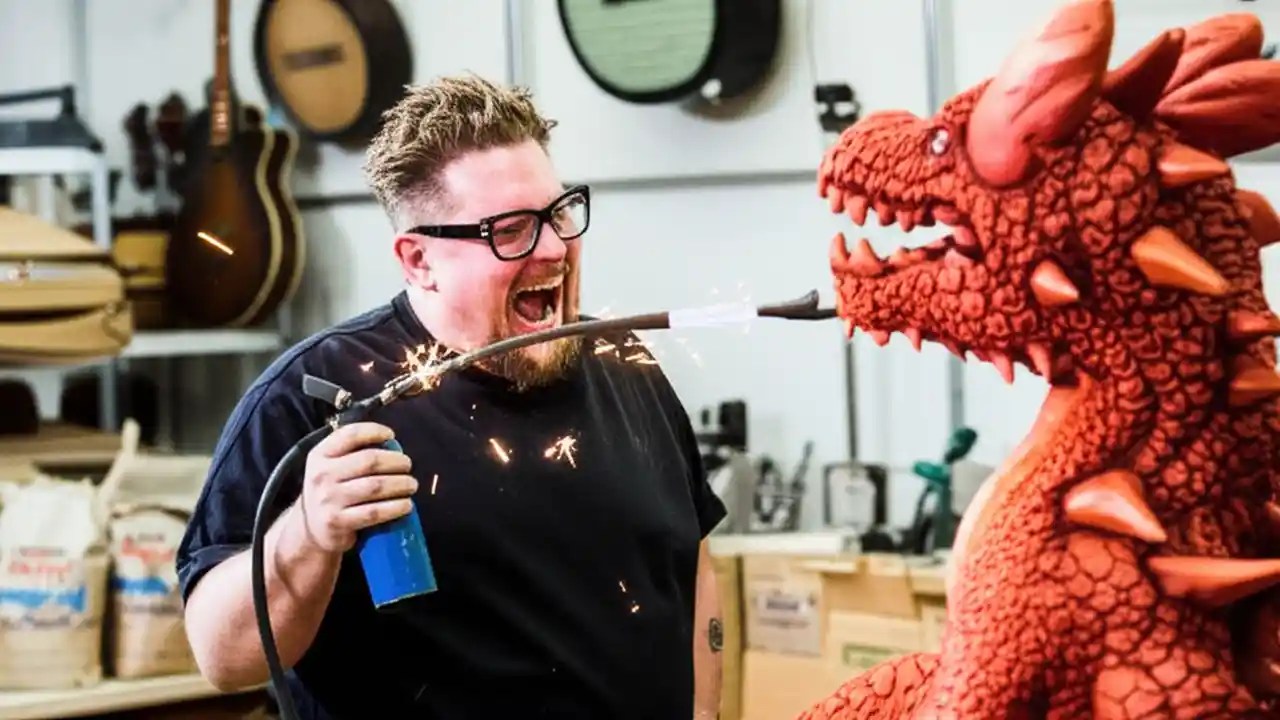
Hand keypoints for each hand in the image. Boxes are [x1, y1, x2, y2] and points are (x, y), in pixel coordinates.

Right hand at [296, 422, 417, 552]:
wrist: (310, 530)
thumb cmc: (331, 492)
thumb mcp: (330, 467)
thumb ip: (352, 453)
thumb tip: (391, 445)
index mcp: (320, 455)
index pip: (350, 435)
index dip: (374, 431)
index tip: (391, 435)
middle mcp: (322, 475)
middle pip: (369, 461)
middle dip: (396, 461)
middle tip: (408, 465)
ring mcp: (328, 499)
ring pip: (375, 486)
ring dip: (401, 484)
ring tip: (411, 484)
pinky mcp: (338, 522)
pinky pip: (374, 512)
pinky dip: (396, 507)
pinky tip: (406, 505)